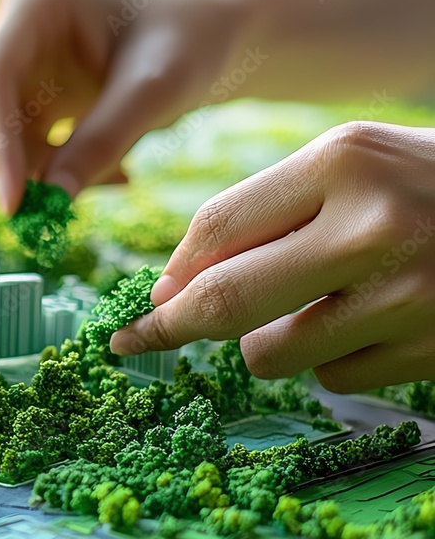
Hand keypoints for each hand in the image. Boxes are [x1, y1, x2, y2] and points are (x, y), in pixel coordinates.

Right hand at [0, 0, 250, 212]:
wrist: (214, 40)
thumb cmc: (192, 44)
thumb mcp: (154, 92)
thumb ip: (102, 140)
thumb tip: (52, 198)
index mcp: (33, 5)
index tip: (14, 202)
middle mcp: (12, 34)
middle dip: (10, 164)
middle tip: (55, 208)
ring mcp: (18, 70)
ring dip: (37, 176)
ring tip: (111, 176)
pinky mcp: (31, 103)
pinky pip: (21, 154)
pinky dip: (57, 177)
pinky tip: (111, 173)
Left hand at [110, 122, 434, 392]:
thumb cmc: (425, 188)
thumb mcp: (349, 169)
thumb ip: (263, 216)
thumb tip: (172, 288)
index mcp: (345, 161)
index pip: (215, 230)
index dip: (166, 276)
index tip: (137, 307)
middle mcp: (375, 226)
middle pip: (224, 301)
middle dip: (169, 328)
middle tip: (133, 342)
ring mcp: (409, 296)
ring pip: (271, 353)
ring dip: (271, 340)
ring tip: (323, 304)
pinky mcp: (431, 350)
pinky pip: (330, 377)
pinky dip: (333, 359)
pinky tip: (375, 323)